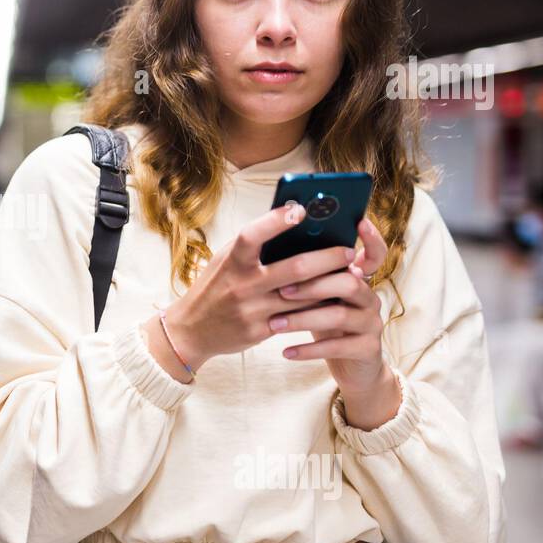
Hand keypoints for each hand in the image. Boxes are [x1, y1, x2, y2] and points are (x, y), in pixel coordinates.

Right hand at [155, 205, 360, 371]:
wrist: (191, 330)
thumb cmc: (215, 287)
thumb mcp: (225, 260)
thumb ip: (252, 245)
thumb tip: (289, 219)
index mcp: (232, 262)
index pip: (252, 236)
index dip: (275, 222)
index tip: (300, 211)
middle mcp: (242, 285)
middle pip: (295, 269)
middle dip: (328, 258)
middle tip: (348, 250)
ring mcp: (252, 310)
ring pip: (304, 296)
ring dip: (331, 284)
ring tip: (351, 273)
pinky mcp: (260, 331)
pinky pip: (297, 318)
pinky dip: (318, 307)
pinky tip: (334, 298)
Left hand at [267, 217, 399, 425]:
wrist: (348, 367)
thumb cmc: (321, 321)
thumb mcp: (314, 296)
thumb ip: (305, 274)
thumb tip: (273, 248)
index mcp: (357, 278)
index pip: (374, 254)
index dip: (372, 238)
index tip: (359, 221)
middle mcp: (370, 297)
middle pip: (348, 282)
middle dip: (313, 285)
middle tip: (281, 290)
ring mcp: (372, 323)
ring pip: (340, 315)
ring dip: (303, 318)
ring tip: (274, 324)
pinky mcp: (368, 349)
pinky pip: (338, 347)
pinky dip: (309, 349)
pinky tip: (286, 351)